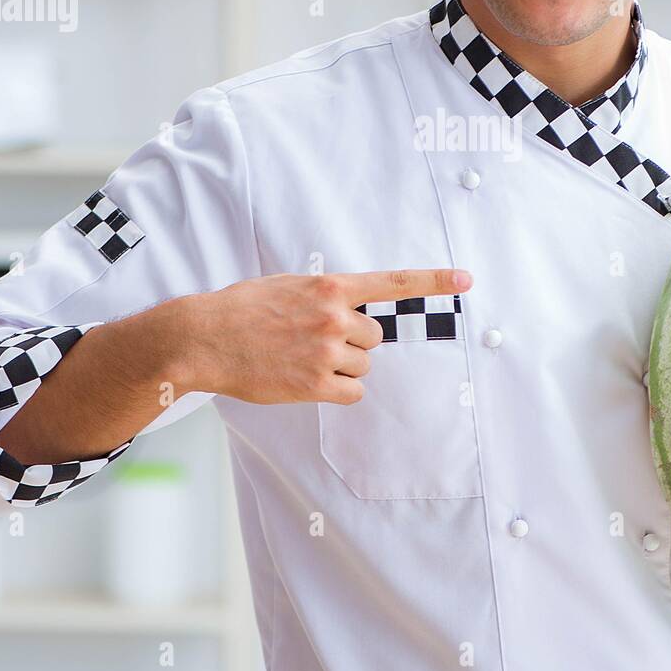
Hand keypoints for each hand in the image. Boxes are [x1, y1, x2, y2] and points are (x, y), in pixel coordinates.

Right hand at [185, 268, 471, 405]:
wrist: (203, 338)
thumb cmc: (241, 309)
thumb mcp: (287, 285)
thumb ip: (323, 294)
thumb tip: (347, 308)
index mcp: (329, 287)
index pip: (392, 282)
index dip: (434, 280)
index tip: (466, 278)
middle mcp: (334, 317)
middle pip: (375, 338)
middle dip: (353, 343)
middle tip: (315, 341)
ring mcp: (326, 351)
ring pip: (363, 367)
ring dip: (342, 367)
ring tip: (302, 359)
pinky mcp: (315, 384)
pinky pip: (352, 392)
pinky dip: (338, 390)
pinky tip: (308, 381)